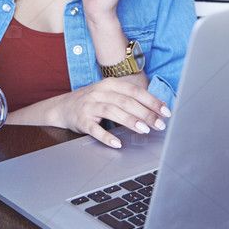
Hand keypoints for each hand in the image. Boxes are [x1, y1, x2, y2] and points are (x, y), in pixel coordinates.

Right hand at [51, 78, 170, 147]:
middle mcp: (100, 92)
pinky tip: (117, 143)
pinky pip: (95, 129)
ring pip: (112, 111)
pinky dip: (106, 136)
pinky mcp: (81, 120)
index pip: (135, 91)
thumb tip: (156, 110)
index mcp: (110, 84)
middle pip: (126, 101)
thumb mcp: (110, 94)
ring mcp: (89, 105)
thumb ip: (130, 99)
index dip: (152, 101)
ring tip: (144, 130)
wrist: (63, 107)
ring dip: (130, 121)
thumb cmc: (93, 102)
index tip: (166, 112)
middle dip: (145, 113)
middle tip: (159, 125)